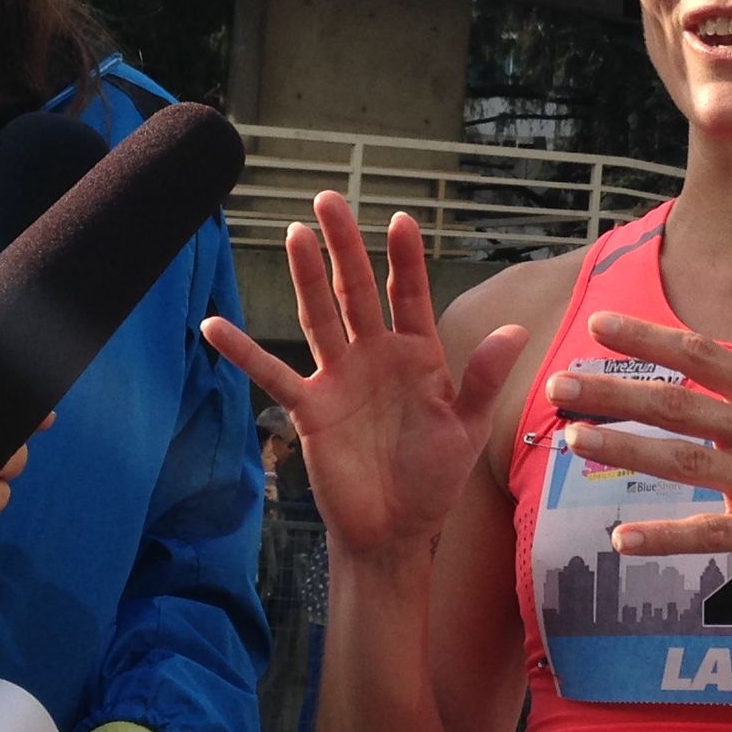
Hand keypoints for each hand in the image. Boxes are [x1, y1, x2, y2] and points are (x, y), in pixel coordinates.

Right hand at [201, 193, 526, 566]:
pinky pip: (272, 375)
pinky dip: (242, 351)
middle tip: (329, 199)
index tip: (400, 221)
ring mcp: (338, 378)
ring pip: (319, 317)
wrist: (394, 531)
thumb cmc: (432, 480)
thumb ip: (481, 379)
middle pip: (355, 290)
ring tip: (294, 234)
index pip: (408, 295)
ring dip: (306, 276)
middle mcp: (373, 356)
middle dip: (344, 246)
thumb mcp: (465, 429)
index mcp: (417, 356)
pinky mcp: (309, 409)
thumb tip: (517, 331)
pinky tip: (214, 325)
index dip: (404, 260)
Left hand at [548, 301, 731, 623]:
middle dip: (614, 392)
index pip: (701, 357)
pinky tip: (622, 539)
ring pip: (684, 464)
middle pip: (679, 406)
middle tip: (559, 385)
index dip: (647, 340)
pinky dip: (666, 538)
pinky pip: (710, 535)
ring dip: (625, 452)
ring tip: (573, 441)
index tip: (598, 326)